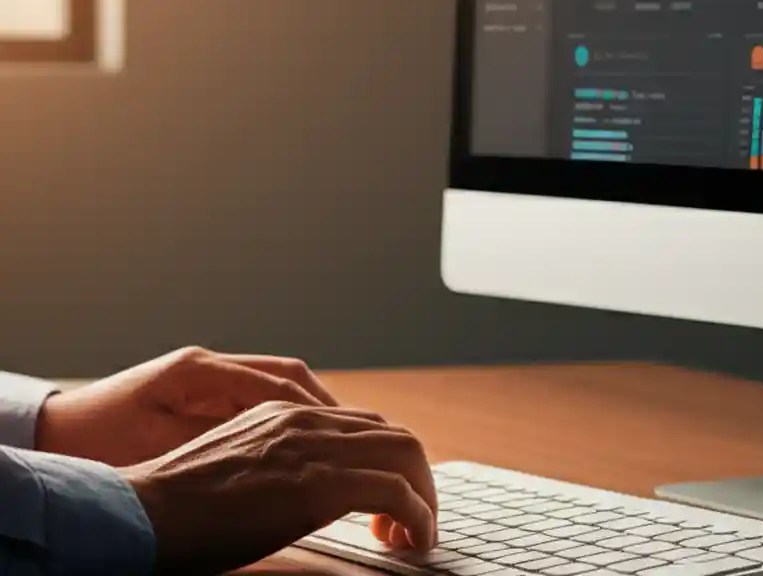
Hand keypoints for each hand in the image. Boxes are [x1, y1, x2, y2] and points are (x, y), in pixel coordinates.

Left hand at [36, 346, 337, 466]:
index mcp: (198, 371)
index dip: (317, 412)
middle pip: (288, 375)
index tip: (348, 438)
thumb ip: (220, 441)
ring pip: (279, 383)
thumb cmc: (98, 444)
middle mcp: (209, 364)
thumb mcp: (160, 447)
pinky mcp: (205, 392)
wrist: (58, 435)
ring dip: (311, 410)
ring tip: (339, 442)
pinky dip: (287, 416)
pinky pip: (260, 398)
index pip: (277, 384)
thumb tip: (277, 451)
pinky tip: (301, 443)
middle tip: (358, 438)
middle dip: (327, 406)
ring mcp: (208, 375)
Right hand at [120, 400, 437, 574]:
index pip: (368, 426)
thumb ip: (277, 462)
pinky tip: (411, 544)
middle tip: (410, 524)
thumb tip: (305, 492)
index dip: (391, 464)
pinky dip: (418, 518)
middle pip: (398, 437)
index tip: (389, 506)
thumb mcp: (237, 463)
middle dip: (419, 481)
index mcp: (287, 413)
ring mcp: (316, 448)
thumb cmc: (178, 505)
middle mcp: (308, 421)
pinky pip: (396, 493)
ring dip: (423, 499)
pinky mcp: (319, 484)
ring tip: (413, 538)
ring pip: (407, 457)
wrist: (143, 512)